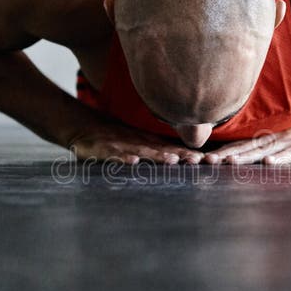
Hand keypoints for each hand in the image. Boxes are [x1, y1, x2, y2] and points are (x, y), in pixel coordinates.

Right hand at [68, 121, 203, 163]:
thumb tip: (188, 157)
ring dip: (158, 156)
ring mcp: (121, 146)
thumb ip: (159, 150)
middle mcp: (137, 143)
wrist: (84, 127)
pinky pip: (114, 155)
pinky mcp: (103, 150)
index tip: (205, 160)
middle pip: (161, 150)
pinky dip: (124, 158)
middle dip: (180, 155)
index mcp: (147, 144)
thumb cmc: (116, 139)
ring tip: (173, 160)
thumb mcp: (139, 143)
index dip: (187, 154)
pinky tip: (134, 162)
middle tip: (196, 160)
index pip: (171, 149)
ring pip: (142, 151)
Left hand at [203, 117, 290, 164]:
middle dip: (225, 155)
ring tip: (231, 162)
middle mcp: (269, 142)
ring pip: (262, 151)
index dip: (220, 152)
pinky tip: (268, 163)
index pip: (236, 146)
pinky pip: (287, 156)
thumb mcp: (272, 145)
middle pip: (244, 149)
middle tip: (208, 161)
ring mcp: (284, 145)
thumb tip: (230, 158)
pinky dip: (278, 159)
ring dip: (246, 157)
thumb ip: (254, 151)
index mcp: (260, 142)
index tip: (201, 159)